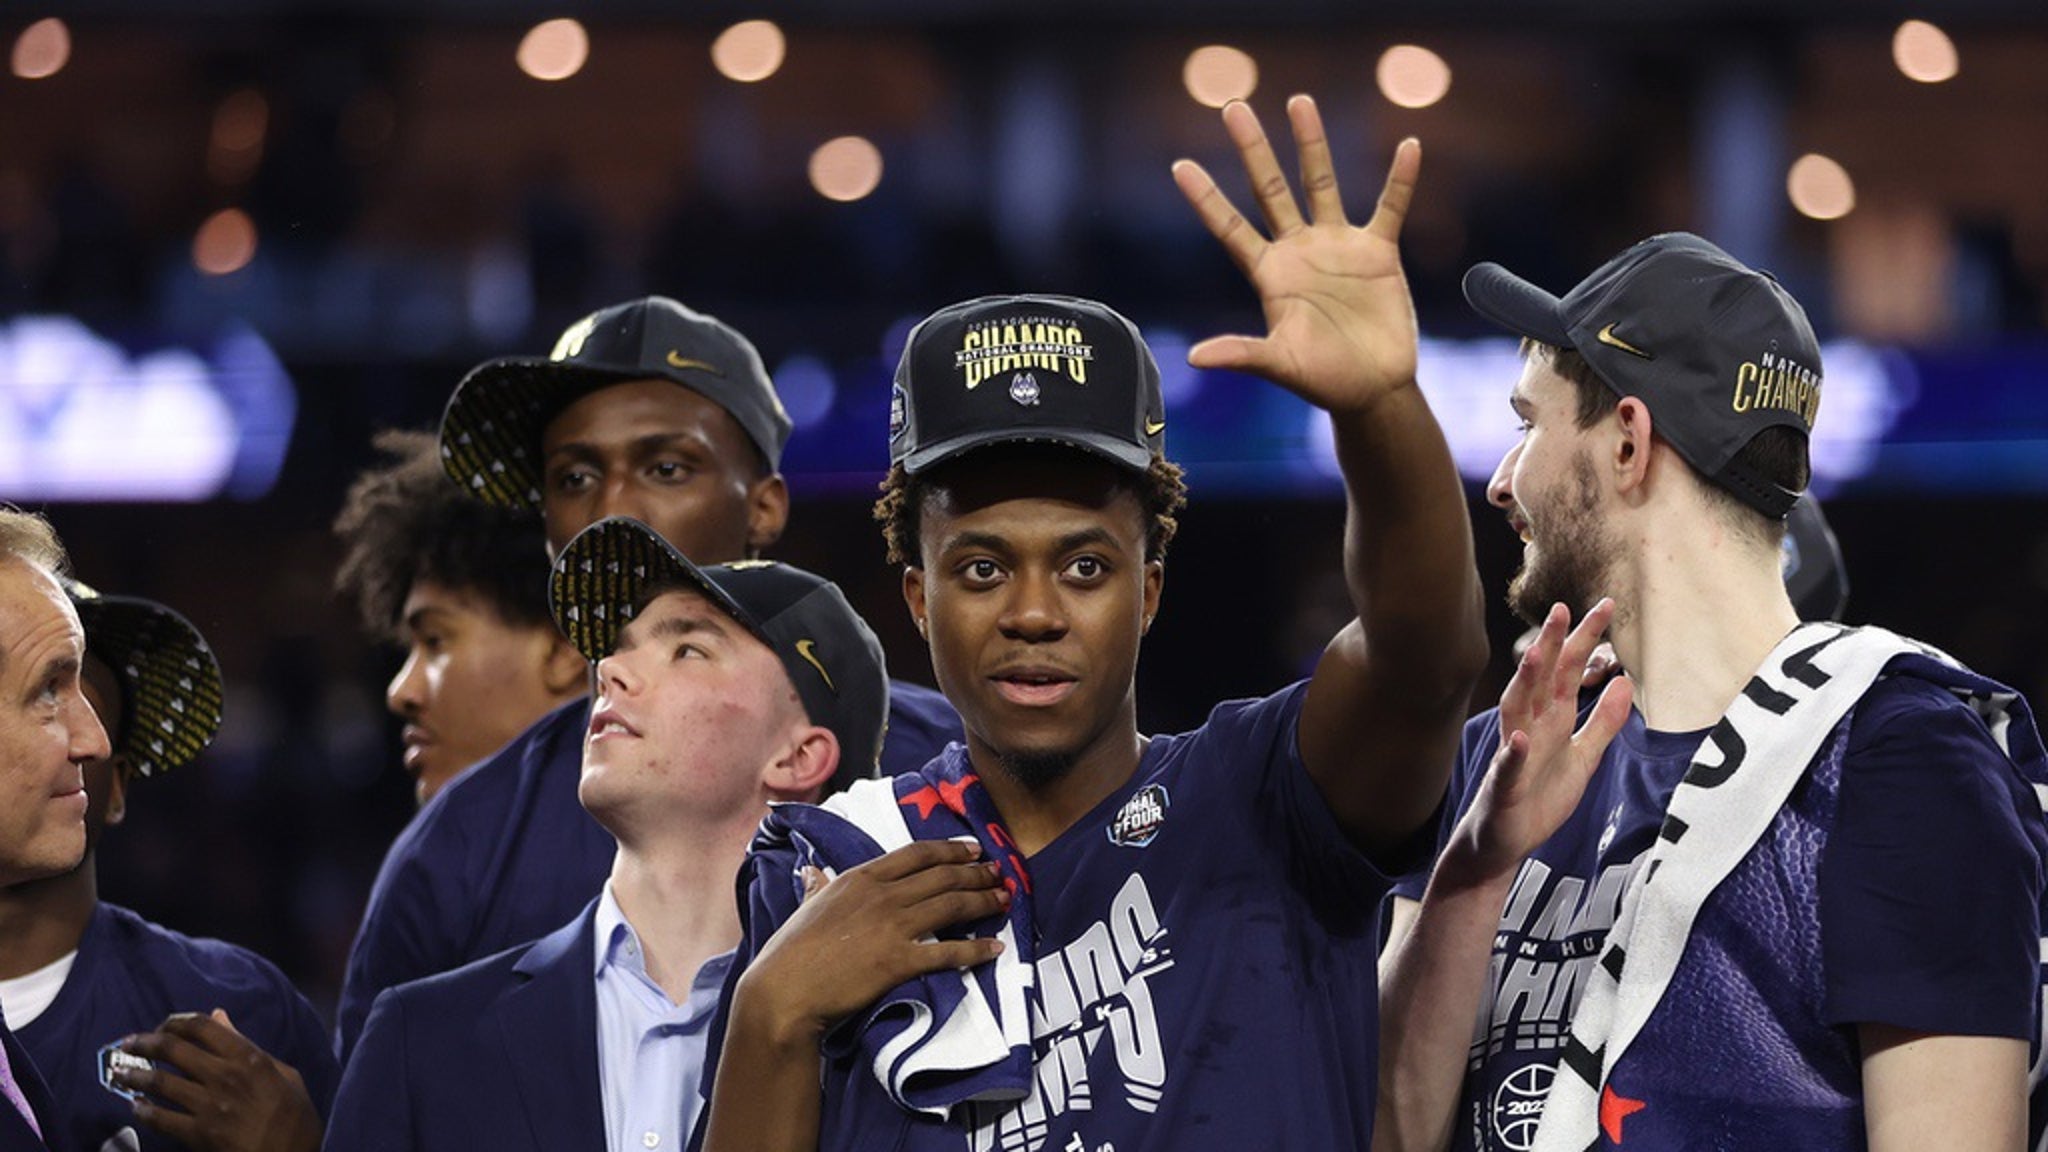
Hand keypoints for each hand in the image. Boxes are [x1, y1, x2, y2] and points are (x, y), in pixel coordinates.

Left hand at [110, 1010, 321, 1151]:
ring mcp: (208, 1105)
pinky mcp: (197, 1133)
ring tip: (120, 1072)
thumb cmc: (294, 1116)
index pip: (203, 1027)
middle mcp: (224, 1075)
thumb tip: (220, 1018)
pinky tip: (136, 1108)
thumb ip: (249, 1045)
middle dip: (145, 1042)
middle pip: (174, 1049)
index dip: (177, 1021)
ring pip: (160, 1082)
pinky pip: (160, 1119)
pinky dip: (143, 1112)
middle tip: (128, 1044)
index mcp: (248, 1057)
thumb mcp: (284, 1073)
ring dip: (134, 1075)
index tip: (164, 1024)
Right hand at [738, 839, 1008, 1046]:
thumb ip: (817, 888)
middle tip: (999, 873)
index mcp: (860, 878)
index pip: (916, 854)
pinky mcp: (899, 961)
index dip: (950, 849)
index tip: (973, 848)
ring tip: (1004, 900)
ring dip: (983, 901)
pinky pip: (948, 952)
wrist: (785, 990)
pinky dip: (976, 950)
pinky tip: (995, 948)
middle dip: (976, 873)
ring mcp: (893, 927)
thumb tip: (811, 873)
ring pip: (951, 905)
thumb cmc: (791, 951)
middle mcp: (882, 895)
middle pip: (942, 876)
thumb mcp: (805, 907)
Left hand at [1173, 95, 1420, 413]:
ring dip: (1312, 144)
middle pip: (1271, 189)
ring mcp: (1338, 247)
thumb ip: (1242, 354)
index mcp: (1270, 275)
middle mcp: (1299, 251)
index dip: (1206, 199)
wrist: (1373, 390)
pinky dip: (1400, 180)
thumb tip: (1194, 357)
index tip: (1179, 165)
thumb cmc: (1324, 382)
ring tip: (1298, 102)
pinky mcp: (1379, 253)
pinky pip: (1390, 208)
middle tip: (1232, 106)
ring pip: (1321, 184)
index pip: (1230, 228)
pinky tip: (1408, 147)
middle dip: (1252, 149)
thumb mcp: (1280, 365)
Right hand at [1449, 600, 1633, 883]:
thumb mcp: (1584, 758)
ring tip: (1534, 657)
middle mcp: (1531, 728)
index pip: (1569, 671)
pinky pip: (1509, 767)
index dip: (1585, 641)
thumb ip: (1604, 722)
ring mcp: (1515, 755)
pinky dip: (1514, 753)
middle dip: (1550, 646)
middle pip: (1541, 680)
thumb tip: (1624, 681)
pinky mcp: (1505, 788)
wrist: (1504, 842)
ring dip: (1524, 685)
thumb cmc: (1540, 798)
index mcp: (1552, 720)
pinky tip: (1521, 739)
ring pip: (1517, 711)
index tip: (1605, 607)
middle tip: (1562, 608)